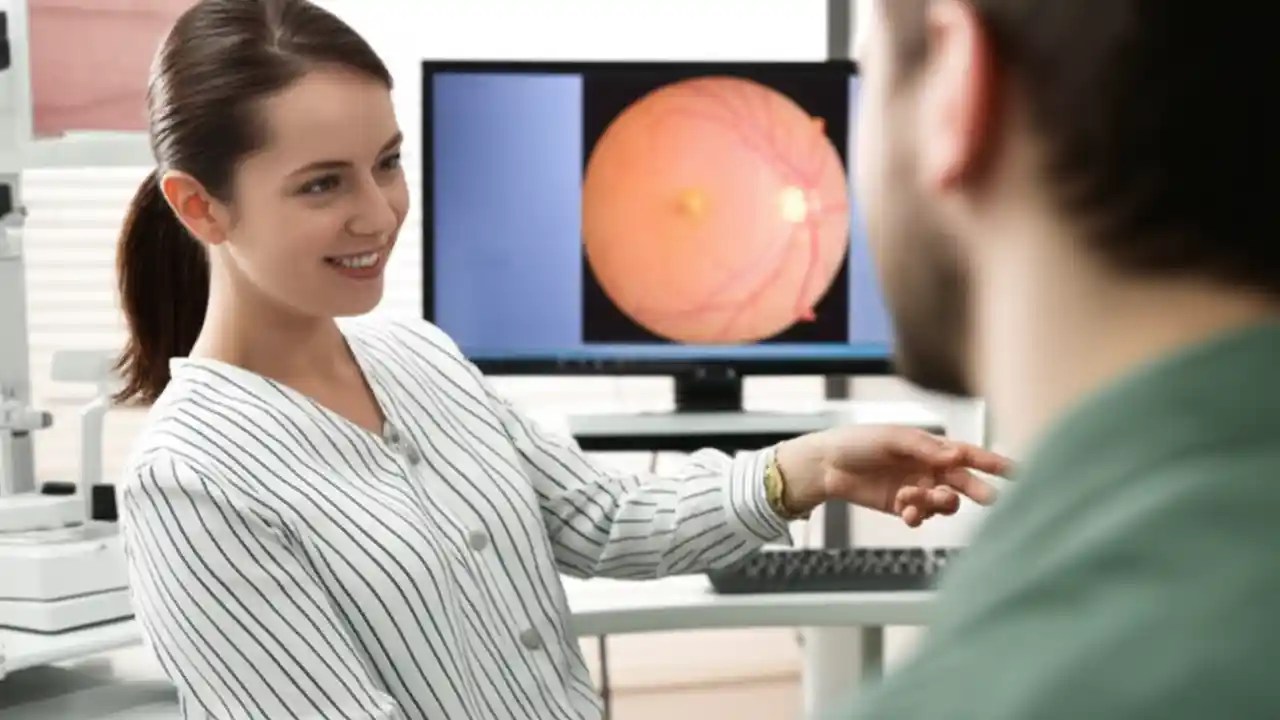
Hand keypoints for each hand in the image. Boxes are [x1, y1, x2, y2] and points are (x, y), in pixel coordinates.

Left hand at [774, 425, 1011, 526]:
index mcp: (931, 447)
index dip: (994, 462)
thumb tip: (955, 455)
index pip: (969, 454)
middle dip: (977, 490)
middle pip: (964, 482)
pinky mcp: (903, 506)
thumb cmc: (858, 442)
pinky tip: (907, 511)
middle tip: (990, 499)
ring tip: (915, 499)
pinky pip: (922, 515)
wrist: (827, 465)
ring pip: (944, 502)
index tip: (1019, 471)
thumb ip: (924, 448)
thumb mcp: (892, 439)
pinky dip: (918, 515)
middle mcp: (930, 468)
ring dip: (936, 503)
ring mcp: (918, 488)